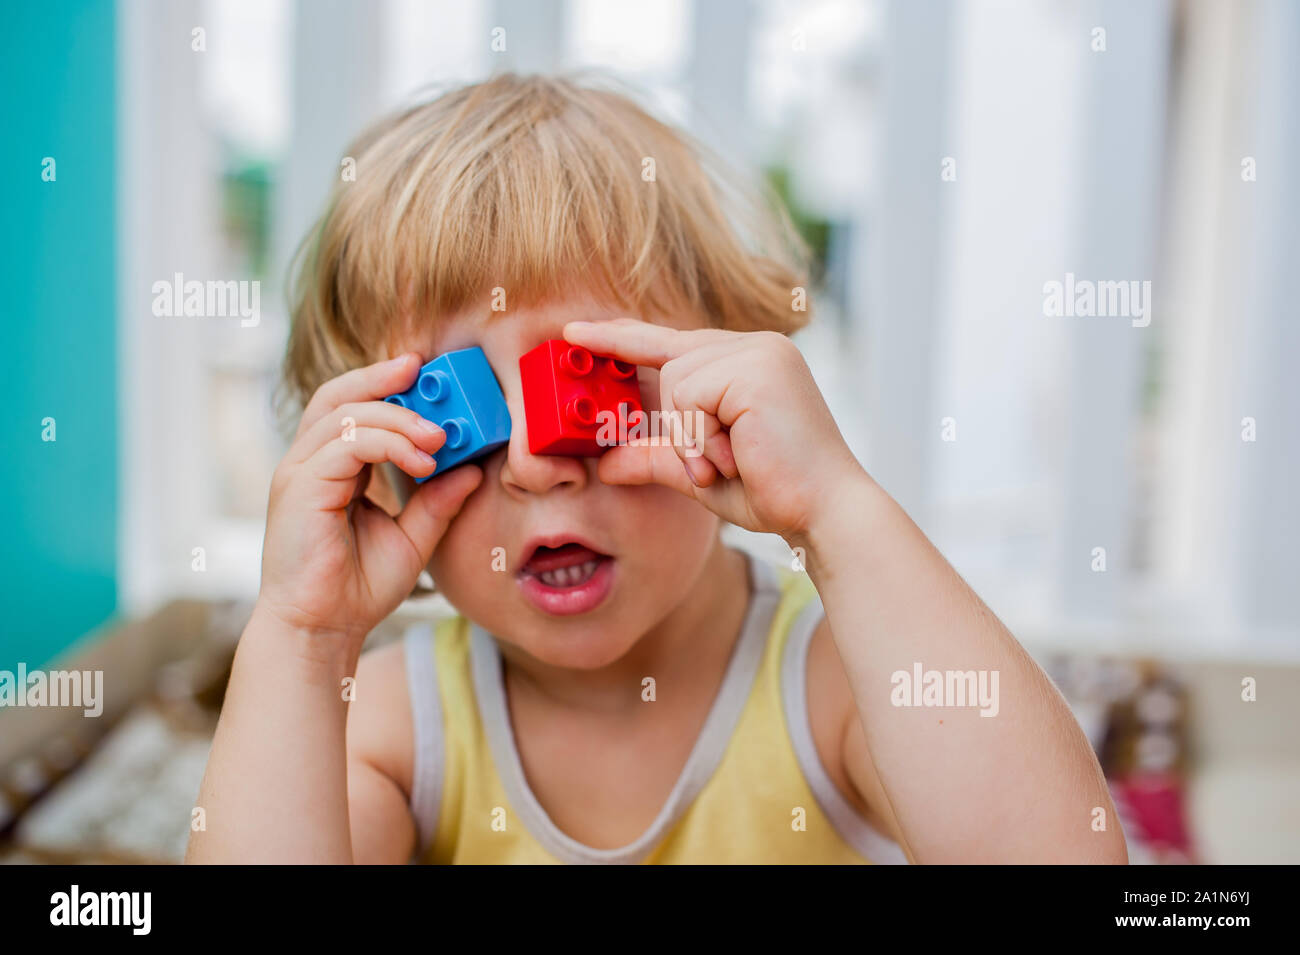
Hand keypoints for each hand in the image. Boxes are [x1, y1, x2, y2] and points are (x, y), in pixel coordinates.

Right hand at [256, 353, 482, 645]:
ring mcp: (299, 472)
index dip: (385, 385)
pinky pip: (346, 444)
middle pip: (338, 395)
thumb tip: (472, 468)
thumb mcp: (413, 538)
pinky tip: (422, 461)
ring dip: (398, 417)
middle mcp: (309, 463)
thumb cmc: (357, 588)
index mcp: (330, 469)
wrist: (323, 629)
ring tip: (439, 437)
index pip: (352, 407)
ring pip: (345, 414)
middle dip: (382, 378)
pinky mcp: (299, 487)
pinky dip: (388, 443)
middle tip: (425, 370)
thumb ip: (438, 501)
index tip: (426, 374)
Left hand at [562, 319, 868, 541]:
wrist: (823, 511)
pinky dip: (702, 437)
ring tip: (732, 460)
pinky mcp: (756, 368)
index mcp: (747, 361)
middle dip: (680, 427)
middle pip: (671, 367)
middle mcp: (756, 346)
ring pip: (677, 383)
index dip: (622, 338)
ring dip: (694, 437)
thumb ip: (656, 456)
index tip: (575, 332)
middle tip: (717, 463)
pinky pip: (691, 397)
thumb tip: (603, 462)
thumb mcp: (699, 471)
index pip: (671, 342)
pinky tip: (736, 455)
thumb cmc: (773, 492)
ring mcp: (759, 352)